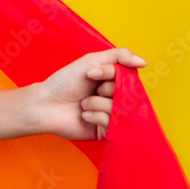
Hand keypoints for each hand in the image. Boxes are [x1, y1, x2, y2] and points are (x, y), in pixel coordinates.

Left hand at [31, 47, 146, 141]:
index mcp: (116, 82)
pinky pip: (113, 123)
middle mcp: (117, 99)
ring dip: (97, 103)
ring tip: (83, 104)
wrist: (45, 103)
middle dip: (106, 89)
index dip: (111, 74)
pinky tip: (84, 115)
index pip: (130, 77)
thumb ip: (118, 56)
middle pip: (129, 94)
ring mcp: (113, 116)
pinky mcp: (107, 131)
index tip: (91, 73)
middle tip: (91, 89)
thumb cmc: (65, 81)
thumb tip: (144, 63)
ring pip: (121, 109)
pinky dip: (96, 116)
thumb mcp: (91, 60)